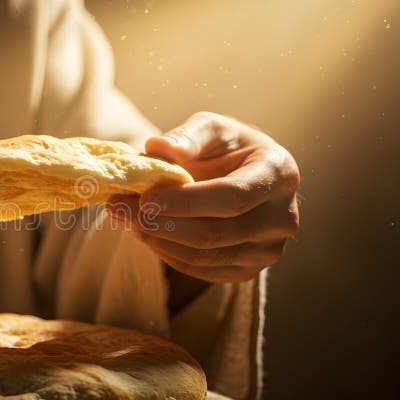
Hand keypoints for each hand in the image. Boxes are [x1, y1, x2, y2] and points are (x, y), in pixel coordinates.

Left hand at [109, 112, 299, 282]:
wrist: (245, 177)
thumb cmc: (226, 148)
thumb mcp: (211, 129)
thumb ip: (187, 137)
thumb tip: (158, 148)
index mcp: (278, 173)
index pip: (231, 197)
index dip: (185, 202)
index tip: (144, 198)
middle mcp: (282, 217)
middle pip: (214, 233)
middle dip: (159, 223)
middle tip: (117, 206)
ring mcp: (267, 250)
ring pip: (203, 256)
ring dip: (155, 239)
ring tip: (122, 217)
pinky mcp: (247, 270)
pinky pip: (200, 269)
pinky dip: (165, 252)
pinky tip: (143, 232)